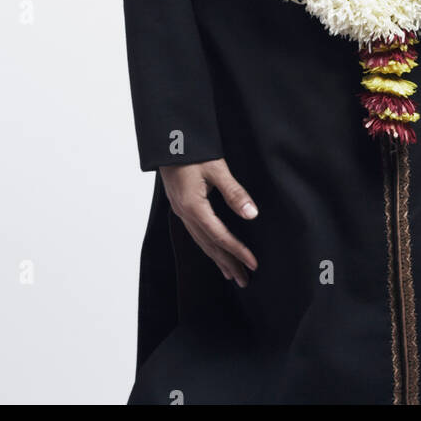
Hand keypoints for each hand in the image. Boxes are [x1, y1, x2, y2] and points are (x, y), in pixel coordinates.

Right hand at [159, 159, 258, 286]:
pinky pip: (195, 234)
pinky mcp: (181, 206)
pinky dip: (207, 246)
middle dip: (228, 263)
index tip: (253, 264)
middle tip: (245, 280)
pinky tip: (213, 251)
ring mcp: (181, 211)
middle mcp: (185, 214)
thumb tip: (251, 214)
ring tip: (232, 274)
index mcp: (194, 207)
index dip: (237, 251)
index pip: (220, 236)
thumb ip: (234, 191)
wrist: (168, 141)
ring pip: (201, 242)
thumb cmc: (192, 151)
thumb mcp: (216, 168)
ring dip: (218, 259)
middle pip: (209, 245)